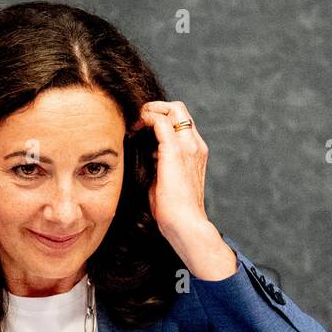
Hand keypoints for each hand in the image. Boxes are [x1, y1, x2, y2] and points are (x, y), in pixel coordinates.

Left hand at [131, 100, 211, 237]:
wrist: (185, 224)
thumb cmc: (173, 210)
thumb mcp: (166, 180)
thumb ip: (159, 163)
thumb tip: (143, 153)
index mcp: (196, 153)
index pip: (181, 122)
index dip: (161, 118)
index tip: (143, 129)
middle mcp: (195, 146)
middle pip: (179, 109)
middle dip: (156, 108)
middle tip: (139, 120)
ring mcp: (188, 147)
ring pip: (173, 109)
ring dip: (151, 110)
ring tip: (136, 123)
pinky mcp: (175, 151)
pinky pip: (160, 120)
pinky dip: (146, 118)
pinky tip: (135, 128)